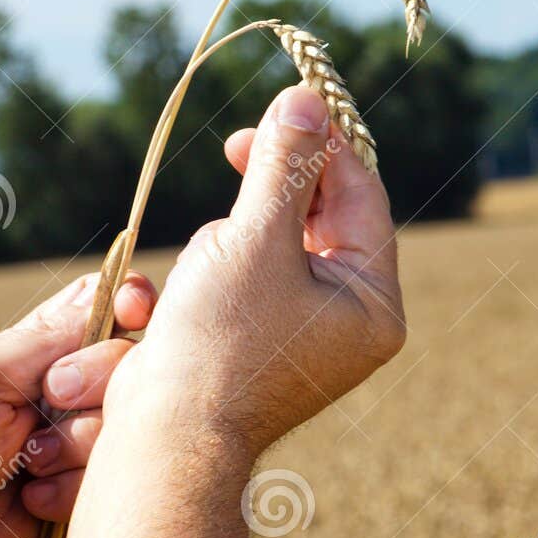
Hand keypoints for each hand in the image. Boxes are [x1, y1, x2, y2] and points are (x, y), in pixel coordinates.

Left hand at [0, 269, 155, 537]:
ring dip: (77, 441)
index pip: (95, 309)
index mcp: (26, 355)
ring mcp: (69, 451)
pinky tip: (34, 500)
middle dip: (93, 376)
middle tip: (52, 398)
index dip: (126, 301)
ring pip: (125, 423)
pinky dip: (73, 487)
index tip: (134, 312)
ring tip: (28, 465)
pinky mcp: (76, 504)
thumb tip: (112, 299)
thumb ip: (46, 337)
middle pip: (124, 361)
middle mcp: (55, 398)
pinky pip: (112, 481)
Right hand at [110, 84, 405, 462]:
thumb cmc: (218, 342)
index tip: (285, 102)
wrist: (165, 439)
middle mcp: (349, 321)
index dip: (324, 142)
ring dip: (245, 224)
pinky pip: (254, 273)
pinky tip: (198, 273)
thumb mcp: (254, 239)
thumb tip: (307, 98)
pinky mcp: (261, 341)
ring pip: (283, 241)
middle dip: (278, 181)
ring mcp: (306, 335)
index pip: (360, 196)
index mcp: (372, 303)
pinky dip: (227, 256)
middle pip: (325, 216)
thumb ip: (282, 166)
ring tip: (212, 251)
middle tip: (239, 144)